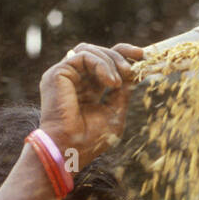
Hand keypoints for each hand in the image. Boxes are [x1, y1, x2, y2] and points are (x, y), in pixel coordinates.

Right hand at [38, 43, 145, 169]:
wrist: (71, 149)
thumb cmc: (91, 138)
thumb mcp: (115, 111)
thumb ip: (122, 91)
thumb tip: (134, 72)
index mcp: (87, 89)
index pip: (103, 62)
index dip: (121, 54)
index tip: (141, 55)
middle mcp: (74, 79)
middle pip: (97, 51)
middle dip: (119, 55)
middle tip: (133, 68)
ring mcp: (64, 75)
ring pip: (89, 50)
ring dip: (110, 61)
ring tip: (119, 82)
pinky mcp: (57, 73)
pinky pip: (83, 56)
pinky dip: (101, 65)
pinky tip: (111, 82)